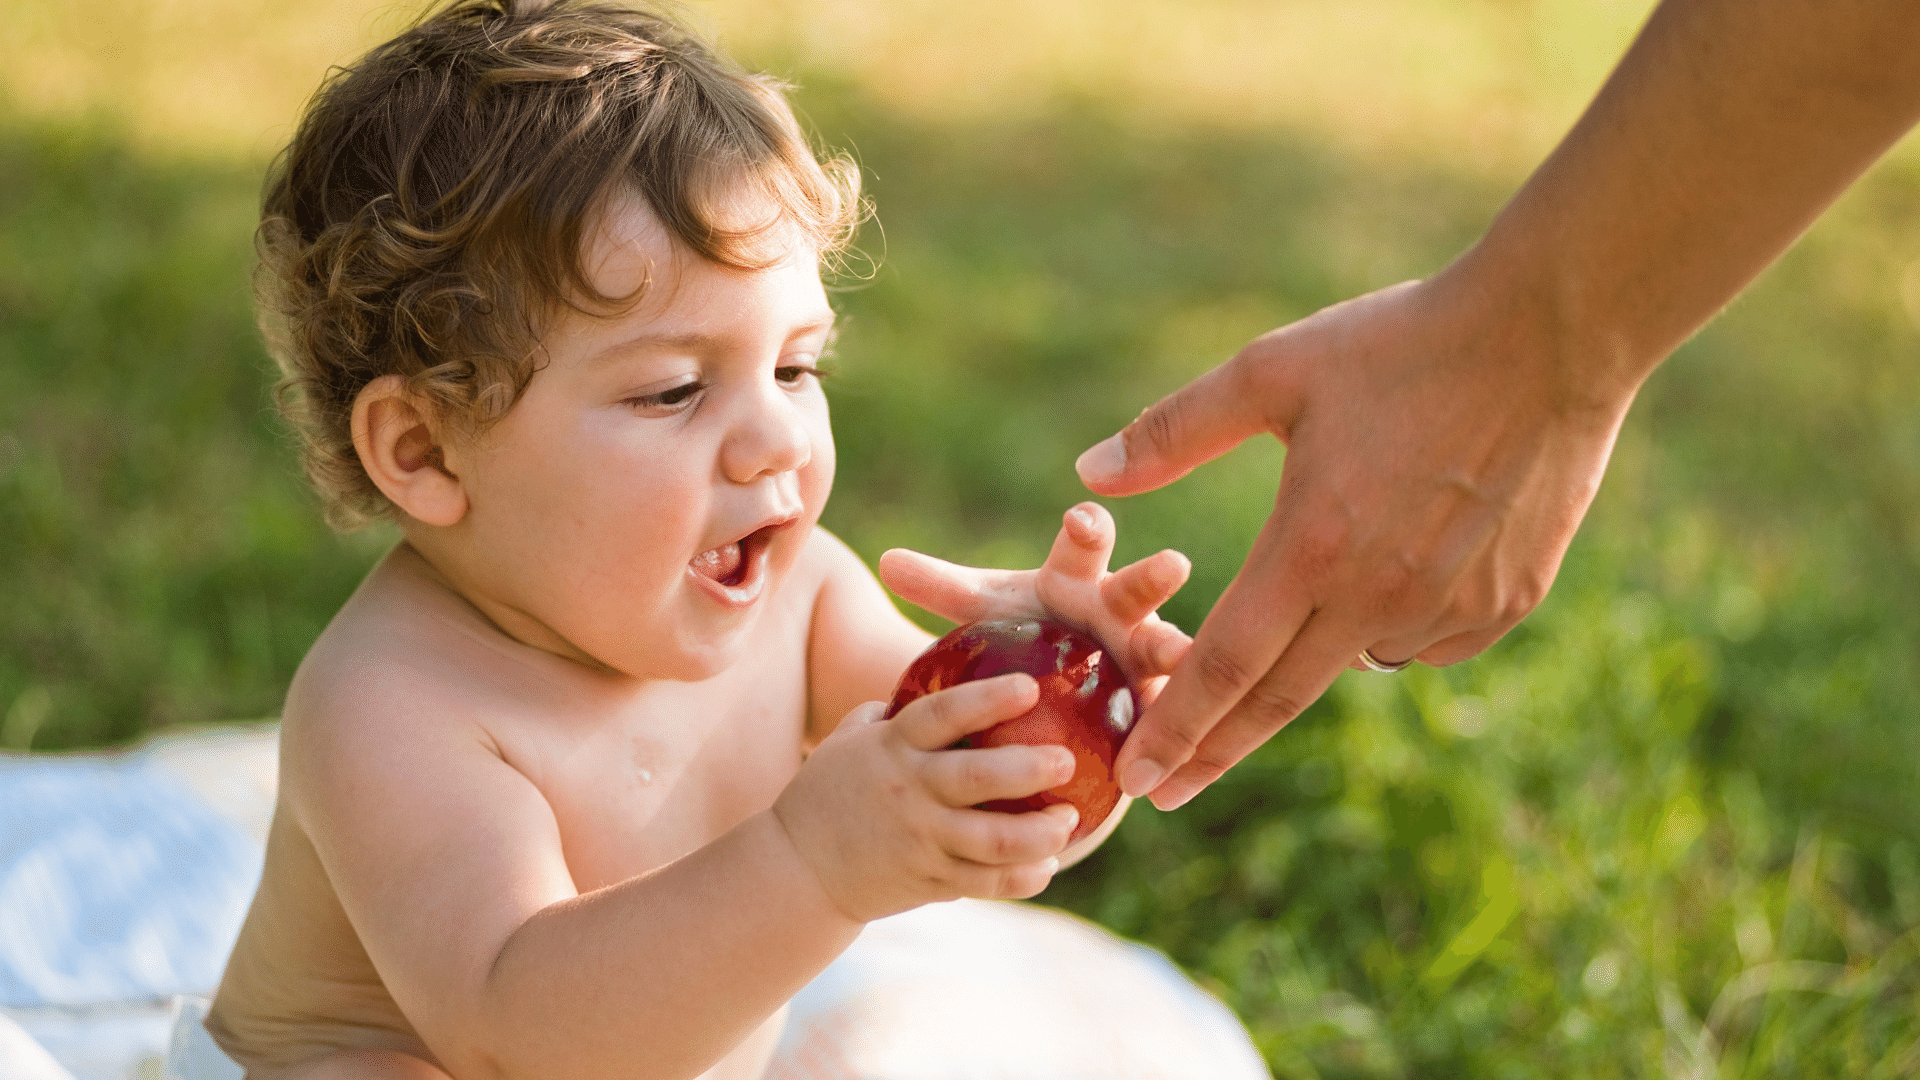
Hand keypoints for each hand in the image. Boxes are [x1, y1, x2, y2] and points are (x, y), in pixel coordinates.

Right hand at [772, 675, 1082, 922]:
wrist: (797, 867)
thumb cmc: (833, 790)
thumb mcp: (853, 739)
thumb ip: (897, 711)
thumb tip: (949, 671)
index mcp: (891, 745)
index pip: (943, 715)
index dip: (988, 699)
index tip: (1031, 686)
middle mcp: (908, 791)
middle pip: (977, 779)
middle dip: (1028, 769)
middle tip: (1066, 759)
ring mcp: (920, 840)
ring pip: (991, 841)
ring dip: (1038, 833)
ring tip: (1069, 820)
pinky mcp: (929, 881)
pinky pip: (985, 883)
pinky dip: (1021, 877)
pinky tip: (1047, 864)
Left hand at [877, 501, 1193, 702]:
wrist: (1057, 689)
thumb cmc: (1021, 633)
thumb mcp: (985, 611)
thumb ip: (944, 587)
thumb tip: (887, 560)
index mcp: (1081, 574)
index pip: (1084, 542)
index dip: (1086, 528)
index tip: (1079, 519)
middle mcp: (1125, 608)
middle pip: (1137, 589)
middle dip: (1154, 577)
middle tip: (1172, 566)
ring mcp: (1150, 656)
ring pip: (1166, 652)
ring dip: (1174, 654)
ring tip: (1179, 659)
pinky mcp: (1161, 706)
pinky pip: (1172, 719)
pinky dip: (1175, 731)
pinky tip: (1178, 754)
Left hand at [1077, 271, 1633, 809]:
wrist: (1552, 335)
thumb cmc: (1400, 343)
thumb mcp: (1273, 371)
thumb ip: (1174, 431)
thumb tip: (1086, 474)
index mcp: (1311, 548)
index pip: (1223, 668)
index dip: (1174, 730)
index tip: (1135, 781)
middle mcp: (1378, 597)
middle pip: (1278, 703)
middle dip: (1213, 752)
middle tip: (1165, 796)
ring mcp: (1449, 608)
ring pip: (1355, 663)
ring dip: (1312, 660)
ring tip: (1300, 612)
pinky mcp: (1506, 604)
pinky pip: (1425, 643)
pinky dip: (1388, 628)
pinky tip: (1388, 580)